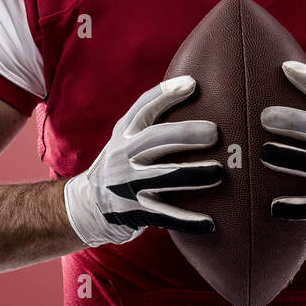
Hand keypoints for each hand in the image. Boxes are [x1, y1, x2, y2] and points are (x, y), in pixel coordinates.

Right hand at [63, 76, 221, 246]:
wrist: (87, 207)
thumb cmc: (120, 165)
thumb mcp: (125, 139)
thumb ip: (149, 120)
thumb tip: (192, 85)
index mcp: (124, 134)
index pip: (144, 108)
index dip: (166, 94)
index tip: (192, 84)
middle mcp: (123, 156)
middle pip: (154, 139)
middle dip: (185, 134)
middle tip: (215, 132)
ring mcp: (128, 185)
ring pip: (162, 177)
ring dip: (192, 174)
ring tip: (218, 173)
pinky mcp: (135, 212)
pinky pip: (165, 216)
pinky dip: (188, 221)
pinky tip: (211, 222)